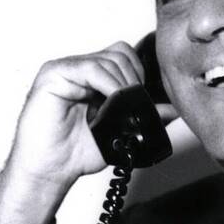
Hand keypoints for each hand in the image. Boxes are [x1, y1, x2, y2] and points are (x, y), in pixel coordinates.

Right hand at [5, 41, 145, 188]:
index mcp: (92, 79)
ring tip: (120, 108)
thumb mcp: (119, 133)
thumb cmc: (75, 153)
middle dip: (134, 78)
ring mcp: (65, 70)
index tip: (143, 101)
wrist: (51, 170)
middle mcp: (78, 70)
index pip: (123, 57)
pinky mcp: (53, 74)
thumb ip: (143, 117)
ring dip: (122, 84)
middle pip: (119, 53)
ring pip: (107, 59)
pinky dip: (108, 83)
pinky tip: (111, 102)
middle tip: (133, 106)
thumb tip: (173, 109)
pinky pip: (89, 67)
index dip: (138, 74)